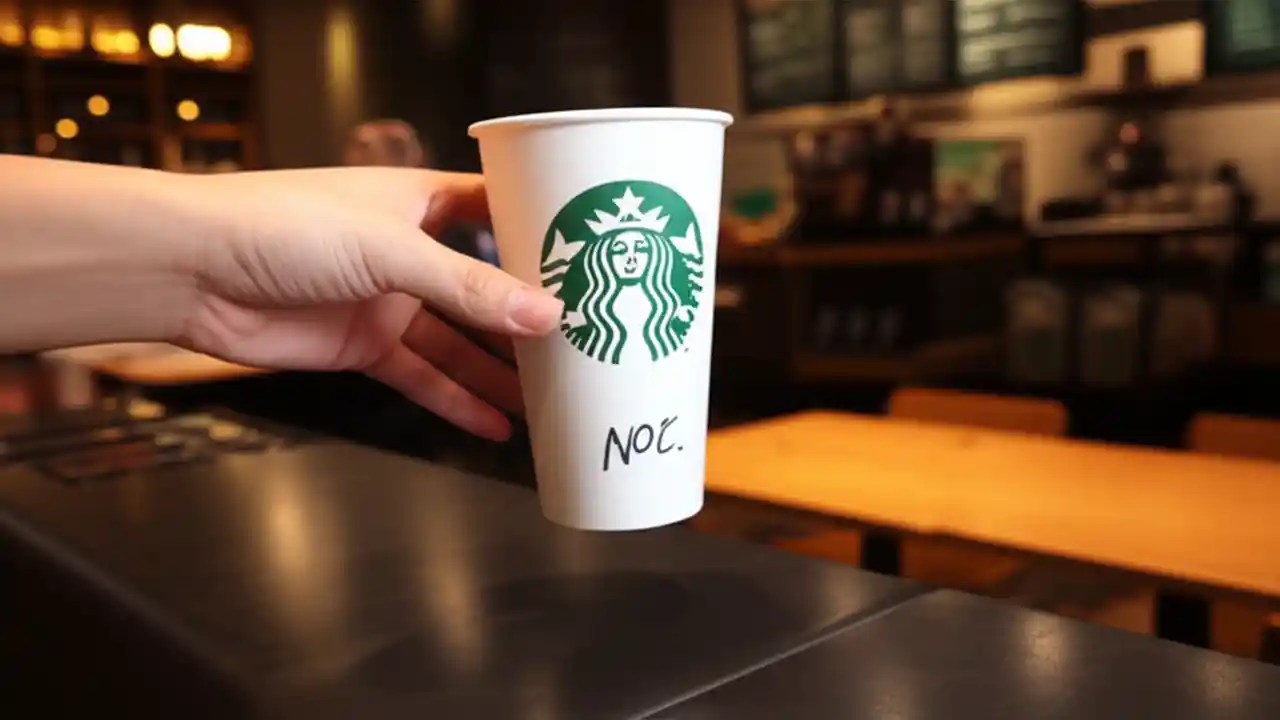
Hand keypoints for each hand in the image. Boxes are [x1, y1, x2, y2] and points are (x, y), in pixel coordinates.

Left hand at [179, 167, 561, 440]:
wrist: (193, 270)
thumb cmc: (284, 227)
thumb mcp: (391, 251)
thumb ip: (469, 288)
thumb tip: (546, 316)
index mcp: (419, 200)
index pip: (495, 209)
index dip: (539, 233)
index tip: (590, 260)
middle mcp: (408, 250)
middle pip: (484, 287)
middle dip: (529, 318)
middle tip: (586, 346)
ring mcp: (387, 301)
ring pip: (459, 342)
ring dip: (501, 372)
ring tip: (556, 400)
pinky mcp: (363, 346)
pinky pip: (422, 377)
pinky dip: (456, 401)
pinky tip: (496, 426)